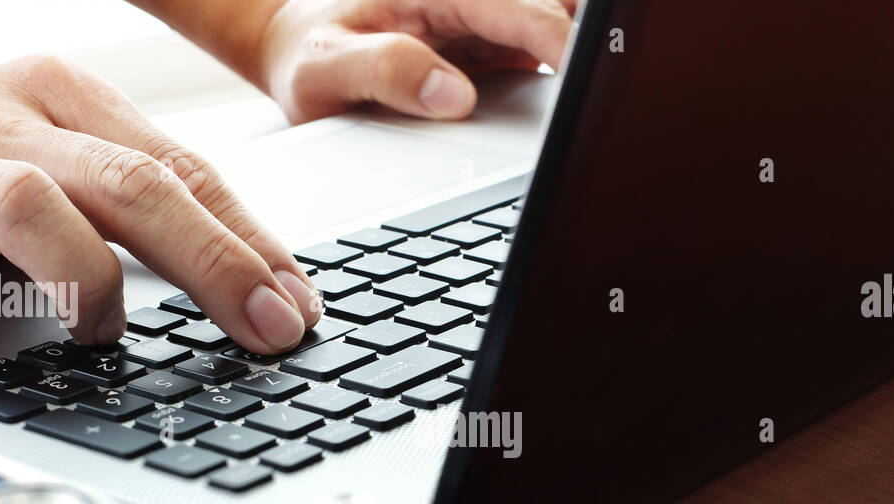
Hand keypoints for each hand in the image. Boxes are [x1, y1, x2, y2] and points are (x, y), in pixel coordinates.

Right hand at [0, 58, 319, 348]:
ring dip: (88, 283)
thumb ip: (131, 199)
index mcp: (59, 97)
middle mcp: (0, 122)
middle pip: (132, 186)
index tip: (298, 304)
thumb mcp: (48, 148)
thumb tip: (243, 273)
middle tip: (267, 330)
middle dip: (217, 265)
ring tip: (103, 332)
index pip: (181, 169)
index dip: (251, 242)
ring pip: (32, 208)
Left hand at [140, 0, 575, 123]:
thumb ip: (389, 72)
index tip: (582, 79)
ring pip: (552, 23)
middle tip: (601, 92)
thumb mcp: (328, 66)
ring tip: (583, 104)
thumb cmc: (307, 53)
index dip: (559, 41)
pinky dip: (558, 72)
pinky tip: (564, 104)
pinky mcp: (488, 48)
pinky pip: (537, 50)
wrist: (292, 47)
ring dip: (575, 55)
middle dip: (585, 43)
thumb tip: (456, 98)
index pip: (520, 8)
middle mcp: (466, 1)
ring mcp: (482, 23)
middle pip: (551, 8)